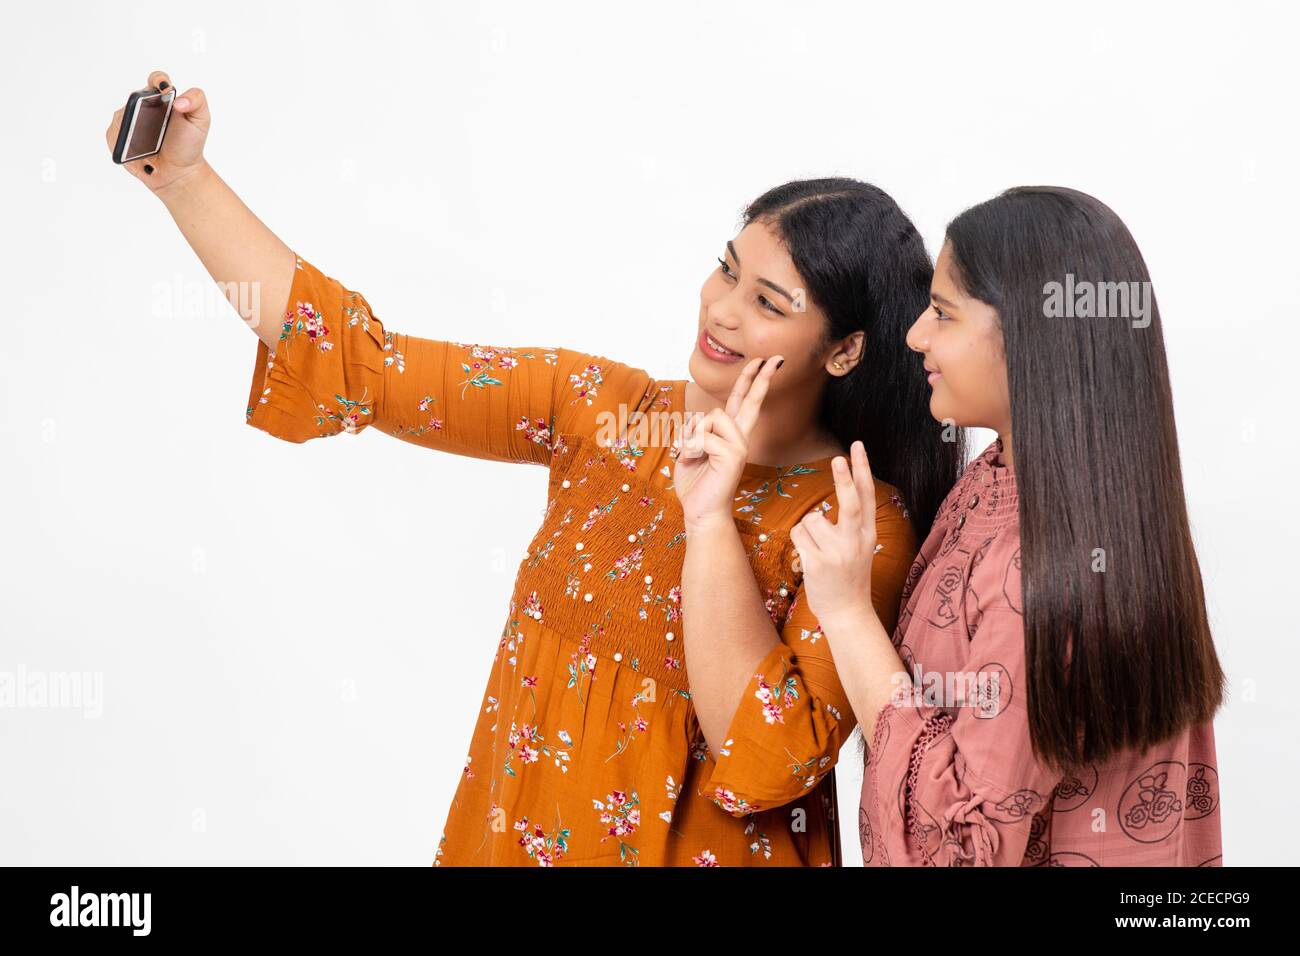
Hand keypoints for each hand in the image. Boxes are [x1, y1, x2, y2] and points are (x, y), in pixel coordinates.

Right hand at [106, 69, 210, 193]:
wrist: (178, 172)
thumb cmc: (189, 145)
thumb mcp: (201, 120)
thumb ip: (197, 101)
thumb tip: (178, 99)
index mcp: (162, 98)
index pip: (156, 79)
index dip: (158, 80)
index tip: (163, 90)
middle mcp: (143, 105)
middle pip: (135, 97)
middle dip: (144, 108)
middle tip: (156, 123)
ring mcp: (128, 119)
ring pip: (123, 114)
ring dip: (135, 126)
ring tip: (150, 142)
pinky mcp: (118, 135)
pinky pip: (114, 132)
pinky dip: (123, 140)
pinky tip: (137, 150)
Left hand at [671, 355, 782, 527]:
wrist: (701, 511)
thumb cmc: (695, 483)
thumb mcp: (689, 450)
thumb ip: (695, 430)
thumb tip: (699, 419)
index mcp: (729, 434)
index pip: (742, 401)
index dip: (751, 380)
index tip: (765, 362)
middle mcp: (739, 437)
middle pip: (749, 399)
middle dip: (759, 377)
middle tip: (775, 357)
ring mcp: (739, 446)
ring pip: (710, 417)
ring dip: (691, 435)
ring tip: (691, 456)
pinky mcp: (734, 455)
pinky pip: (703, 436)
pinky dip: (690, 448)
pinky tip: (693, 461)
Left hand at [788, 440, 880, 627]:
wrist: (848, 613)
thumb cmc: (848, 577)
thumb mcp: (860, 549)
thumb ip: (854, 525)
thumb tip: (840, 498)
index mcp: (868, 534)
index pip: (867, 496)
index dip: (862, 469)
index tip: (858, 447)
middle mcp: (856, 541)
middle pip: (850, 503)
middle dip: (844, 479)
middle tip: (838, 458)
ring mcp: (839, 553)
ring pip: (811, 520)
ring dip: (806, 529)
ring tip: (816, 549)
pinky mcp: (820, 563)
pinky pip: (799, 536)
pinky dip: (799, 542)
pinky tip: (809, 558)